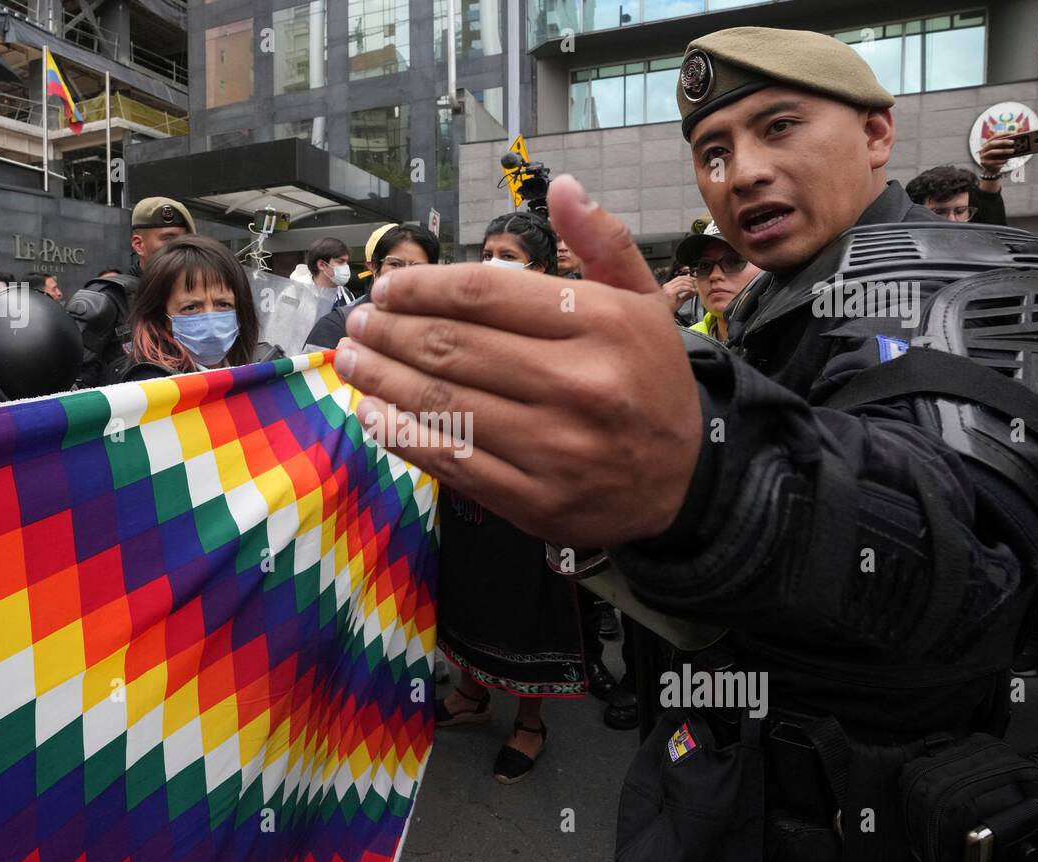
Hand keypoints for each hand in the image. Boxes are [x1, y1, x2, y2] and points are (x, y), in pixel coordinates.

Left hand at [332, 174, 702, 547]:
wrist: (687, 481)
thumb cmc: (651, 382)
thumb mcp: (644, 302)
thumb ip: (602, 242)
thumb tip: (561, 185)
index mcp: (600, 322)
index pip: (483, 293)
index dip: (421, 287)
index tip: (387, 288)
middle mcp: (577, 382)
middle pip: (451, 346)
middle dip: (389, 331)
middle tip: (358, 322)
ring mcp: (554, 447)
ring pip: (442, 402)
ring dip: (381, 378)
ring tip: (350, 359)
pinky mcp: (535, 499)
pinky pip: (452, 460)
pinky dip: (401, 435)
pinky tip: (372, 414)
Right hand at [661, 274, 697, 310]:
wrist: (663, 315)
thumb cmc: (669, 309)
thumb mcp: (680, 300)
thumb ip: (686, 295)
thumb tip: (694, 291)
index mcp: (668, 286)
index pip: (679, 278)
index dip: (688, 278)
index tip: (694, 281)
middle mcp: (667, 286)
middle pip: (681, 278)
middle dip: (690, 280)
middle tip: (696, 284)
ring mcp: (668, 289)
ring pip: (682, 282)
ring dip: (690, 285)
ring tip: (694, 289)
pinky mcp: (670, 293)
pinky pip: (682, 288)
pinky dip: (689, 288)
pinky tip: (692, 291)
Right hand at [978, 134, 1014, 172]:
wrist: (991, 169)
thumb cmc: (997, 158)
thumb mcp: (1001, 150)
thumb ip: (1004, 146)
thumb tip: (1015, 141)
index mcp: (987, 143)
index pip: (995, 136)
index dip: (1004, 134)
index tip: (1013, 133)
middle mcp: (983, 149)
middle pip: (992, 143)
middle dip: (1003, 142)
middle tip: (1013, 142)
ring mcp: (983, 156)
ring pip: (992, 152)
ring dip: (1003, 151)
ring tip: (1013, 151)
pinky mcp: (984, 163)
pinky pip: (993, 161)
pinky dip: (1000, 161)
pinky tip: (1006, 160)